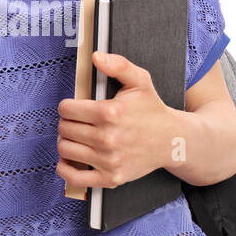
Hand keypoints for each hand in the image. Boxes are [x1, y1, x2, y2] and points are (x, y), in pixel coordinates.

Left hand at [56, 51, 175, 191]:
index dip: (68, 106)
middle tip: (78, 122)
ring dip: (66, 142)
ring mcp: (108, 160)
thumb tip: (96, 56)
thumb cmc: (152, 110)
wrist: (172, 141)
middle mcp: (107, 138)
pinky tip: (70, 159)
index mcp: (110, 112)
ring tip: (77, 137)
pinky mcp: (111, 178)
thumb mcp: (140, 80)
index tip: (75, 107)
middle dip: (67, 122)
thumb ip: (118, 65)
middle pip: (64, 129)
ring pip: (65, 149)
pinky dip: (65, 168)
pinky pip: (75, 177)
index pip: (66, 109)